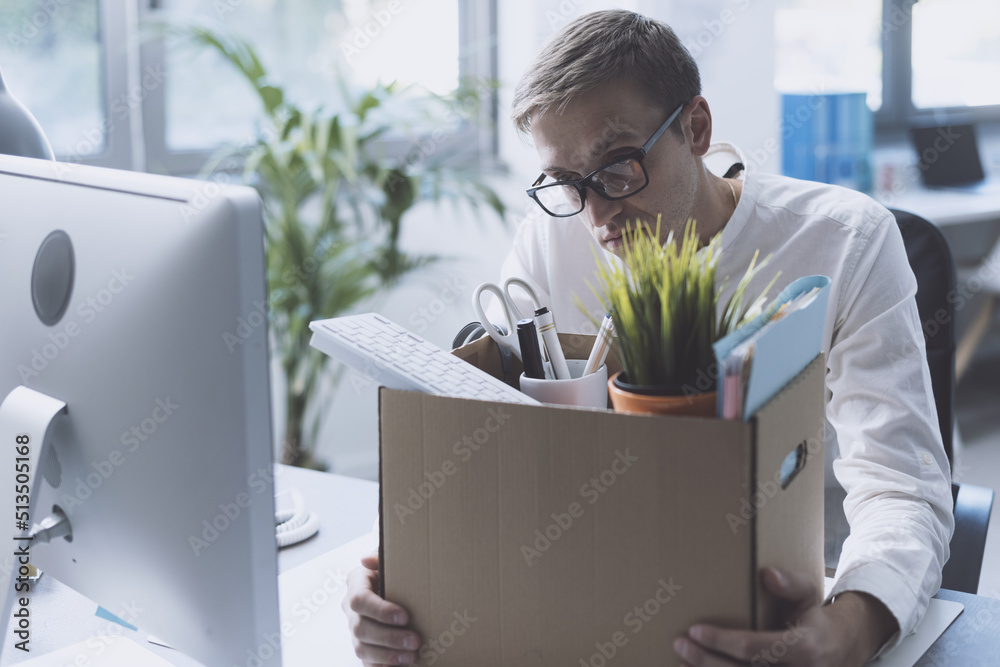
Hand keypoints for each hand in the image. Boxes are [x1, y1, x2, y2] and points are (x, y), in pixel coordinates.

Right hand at [343, 550, 422, 665]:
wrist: (401, 585)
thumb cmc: (398, 569)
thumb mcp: (392, 557)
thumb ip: (381, 554)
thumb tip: (367, 559)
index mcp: (356, 583)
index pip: (360, 600)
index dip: (381, 610)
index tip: (405, 616)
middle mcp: (351, 609)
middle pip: (361, 628)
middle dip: (389, 637)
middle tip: (415, 640)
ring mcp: (355, 630)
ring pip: (362, 649)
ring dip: (388, 656)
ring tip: (412, 657)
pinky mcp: (363, 647)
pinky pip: (367, 663)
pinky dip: (382, 666)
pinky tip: (401, 666)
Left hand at [672, 567, 897, 666]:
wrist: (840, 651)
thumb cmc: (814, 618)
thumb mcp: (810, 594)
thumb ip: (790, 583)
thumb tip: (766, 574)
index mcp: (804, 648)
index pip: (755, 648)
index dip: (722, 641)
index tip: (694, 629)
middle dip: (707, 661)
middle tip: (680, 644)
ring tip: (681, 661)